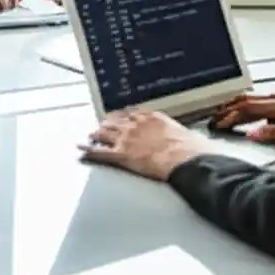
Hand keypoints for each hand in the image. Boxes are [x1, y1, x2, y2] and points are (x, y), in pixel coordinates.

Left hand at [79, 111, 213, 180]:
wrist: (187, 160)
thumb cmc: (192, 150)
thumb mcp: (188, 134)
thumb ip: (179, 134)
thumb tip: (188, 139)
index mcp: (152, 118)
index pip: (132, 114)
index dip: (124, 116)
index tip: (120, 117)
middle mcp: (136, 125)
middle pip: (116, 122)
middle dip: (108, 124)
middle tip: (103, 126)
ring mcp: (127, 139)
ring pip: (106, 134)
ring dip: (97, 135)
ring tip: (92, 135)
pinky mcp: (122, 155)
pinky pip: (101, 152)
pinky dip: (89, 151)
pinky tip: (82, 150)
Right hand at [209, 93, 274, 149]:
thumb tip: (252, 133)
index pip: (250, 108)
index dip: (232, 115)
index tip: (219, 122)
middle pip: (253, 100)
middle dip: (232, 107)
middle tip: (218, 114)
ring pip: (261, 99)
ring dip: (244, 105)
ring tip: (232, 111)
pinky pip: (272, 103)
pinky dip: (259, 108)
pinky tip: (263, 118)